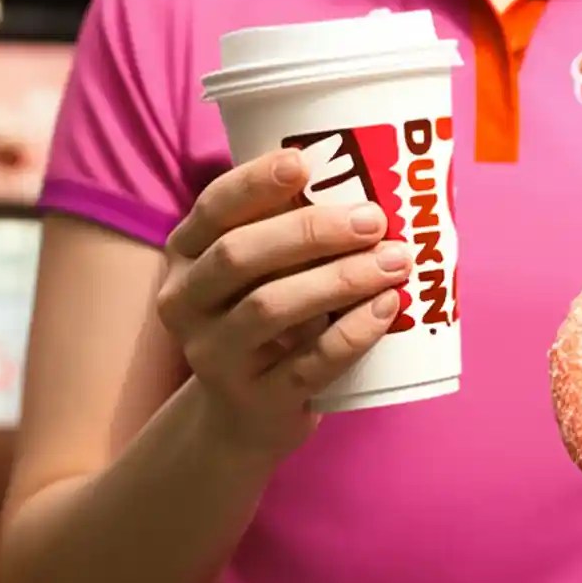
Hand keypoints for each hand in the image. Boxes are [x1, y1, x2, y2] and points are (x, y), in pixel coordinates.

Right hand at [155, 148, 411, 457]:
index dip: (253, 184)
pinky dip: (352, 333)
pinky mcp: (257, 401)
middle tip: (374, 219)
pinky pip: (308, 364)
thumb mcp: (259, 277)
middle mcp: (187, 305)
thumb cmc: (266, 325)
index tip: (303, 163)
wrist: (243, 419)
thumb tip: (369, 181)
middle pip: (239, 256)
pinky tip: (387, 308)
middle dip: (309, 231)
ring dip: (339, 279)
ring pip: (270, 307)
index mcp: (186, 258)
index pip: (212, 210)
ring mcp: (216, 358)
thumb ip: (291, 235)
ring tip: (395, 261)